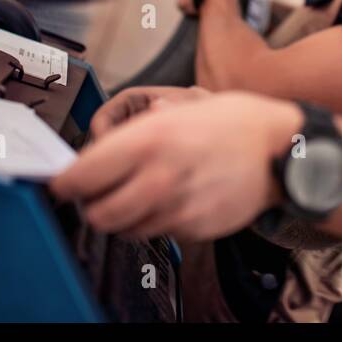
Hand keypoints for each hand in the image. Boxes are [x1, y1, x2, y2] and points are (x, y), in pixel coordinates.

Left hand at [50, 92, 302, 240]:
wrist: (279, 149)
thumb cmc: (231, 122)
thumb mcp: (178, 107)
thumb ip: (134, 131)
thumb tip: (95, 150)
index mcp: (150, 138)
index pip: (83, 175)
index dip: (66, 181)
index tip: (62, 181)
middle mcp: (160, 176)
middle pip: (98, 213)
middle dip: (91, 204)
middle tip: (95, 192)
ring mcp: (178, 207)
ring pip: (125, 228)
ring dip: (122, 216)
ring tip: (137, 193)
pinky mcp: (194, 228)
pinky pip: (158, 233)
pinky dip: (155, 222)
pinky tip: (170, 199)